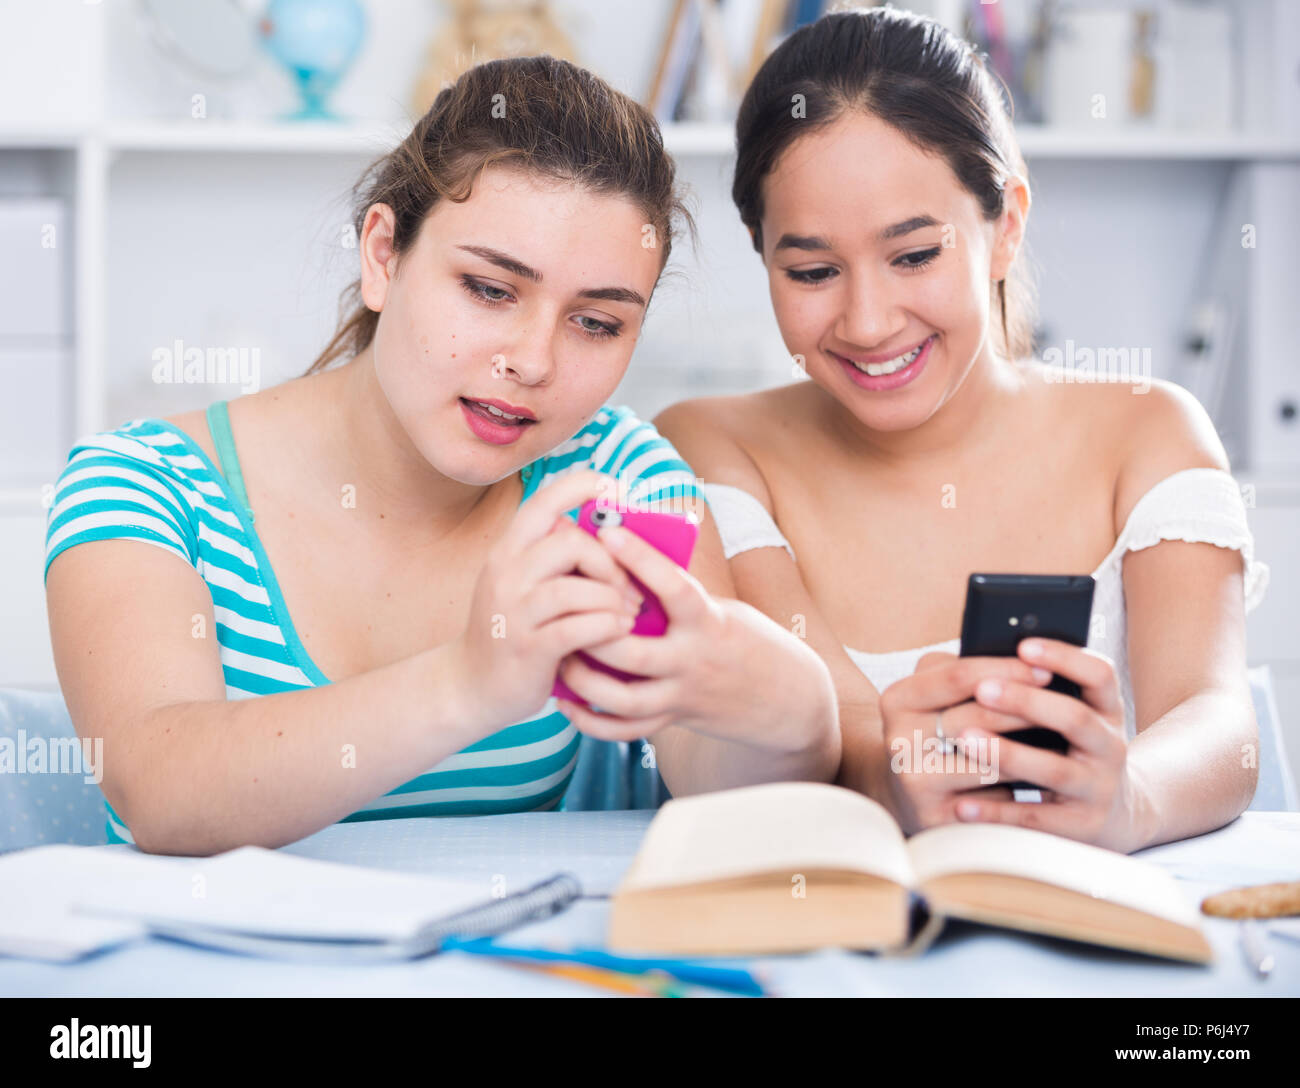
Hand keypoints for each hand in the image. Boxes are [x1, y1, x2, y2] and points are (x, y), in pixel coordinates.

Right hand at [448, 471, 643, 734]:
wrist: (469, 687)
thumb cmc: (513, 631)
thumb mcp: (522, 585)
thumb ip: (553, 559)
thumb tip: (608, 532)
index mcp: (508, 551)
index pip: (543, 501)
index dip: (582, 485)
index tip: (617, 487)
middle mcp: (506, 574)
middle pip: (569, 542)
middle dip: (610, 561)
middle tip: (629, 586)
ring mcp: (514, 612)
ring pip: (575, 588)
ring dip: (613, 598)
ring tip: (629, 612)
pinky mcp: (527, 648)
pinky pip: (576, 628)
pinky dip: (606, 626)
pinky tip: (620, 630)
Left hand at [554, 520, 835, 753]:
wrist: (785, 698)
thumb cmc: (744, 639)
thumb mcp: (721, 608)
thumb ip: (676, 597)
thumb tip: (624, 562)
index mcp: (709, 622)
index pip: (674, 588)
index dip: (641, 560)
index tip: (609, 533)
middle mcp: (694, 661)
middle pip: (635, 654)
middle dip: (595, 634)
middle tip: (565, 609)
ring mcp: (683, 696)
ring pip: (624, 699)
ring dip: (584, 680)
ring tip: (561, 653)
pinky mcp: (674, 720)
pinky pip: (626, 730)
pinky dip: (590, 720)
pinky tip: (566, 700)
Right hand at [878, 651, 1054, 834]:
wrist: (907, 792)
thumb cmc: (935, 731)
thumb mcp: (936, 694)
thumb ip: (964, 673)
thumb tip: (1025, 664)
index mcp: (897, 699)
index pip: (959, 675)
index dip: (1007, 670)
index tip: (1046, 669)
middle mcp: (898, 740)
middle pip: (976, 717)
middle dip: (1027, 709)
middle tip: (1067, 706)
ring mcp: (914, 782)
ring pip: (989, 761)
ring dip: (1031, 752)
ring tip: (1063, 741)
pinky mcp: (936, 816)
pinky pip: (992, 800)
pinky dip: (1020, 790)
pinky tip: (1041, 779)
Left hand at [951, 638, 1145, 851]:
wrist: (1114, 816)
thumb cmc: (1071, 751)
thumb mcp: (1071, 717)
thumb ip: (1037, 691)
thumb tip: (977, 664)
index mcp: (1107, 711)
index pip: (1099, 674)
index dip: (1065, 657)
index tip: (1023, 645)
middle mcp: (1110, 747)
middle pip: (1075, 718)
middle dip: (1027, 702)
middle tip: (982, 689)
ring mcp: (1099, 789)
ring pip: (1055, 771)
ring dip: (1008, 753)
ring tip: (964, 738)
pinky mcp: (1082, 828)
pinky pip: (1035, 819)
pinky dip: (997, 811)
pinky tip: (961, 805)